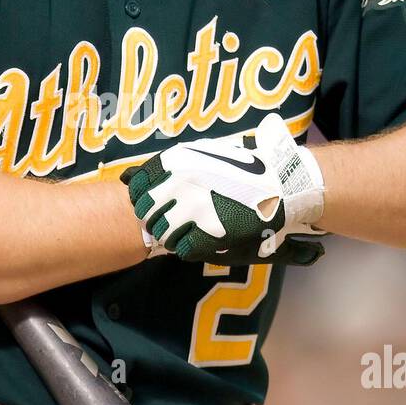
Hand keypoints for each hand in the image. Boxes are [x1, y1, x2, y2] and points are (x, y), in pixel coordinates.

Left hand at [121, 114, 325, 263]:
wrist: (280, 184)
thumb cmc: (240, 169)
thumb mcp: (200, 155)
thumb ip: (164, 168)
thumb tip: (125, 177)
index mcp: (176, 162)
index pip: (138, 187)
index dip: (146, 199)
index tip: (159, 202)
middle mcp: (180, 184)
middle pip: (148, 214)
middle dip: (159, 218)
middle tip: (178, 219)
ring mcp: (194, 209)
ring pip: (164, 234)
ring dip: (175, 235)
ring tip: (193, 229)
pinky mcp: (209, 233)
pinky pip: (183, 249)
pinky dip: (191, 247)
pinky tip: (205, 238)